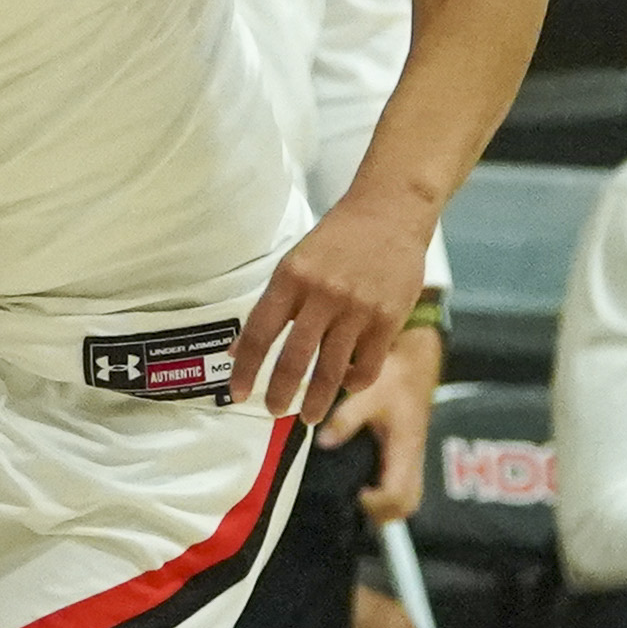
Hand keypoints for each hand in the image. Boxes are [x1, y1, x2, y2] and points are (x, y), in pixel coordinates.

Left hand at [230, 193, 429, 425]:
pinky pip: (367, 367)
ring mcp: (358, 309)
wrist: (390, 212)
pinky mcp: (388, 319)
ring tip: (309, 416)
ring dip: (317, 400)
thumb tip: (237, 350)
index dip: (245, 368)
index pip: (260, 332)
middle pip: (294, 358)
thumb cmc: (336, 240)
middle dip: (280, 393)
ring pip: (331, 371)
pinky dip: (353, 382)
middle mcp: (323, 295)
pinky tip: (346, 384)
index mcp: (292, 278)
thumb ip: (270, 307)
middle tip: (274, 411)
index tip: (236, 393)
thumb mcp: (294, 264)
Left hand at [315, 322, 441, 524]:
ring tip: (351, 494)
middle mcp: (412, 459)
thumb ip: (347, 417)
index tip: (354, 494)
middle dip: (381, 513)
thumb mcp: (369, 391)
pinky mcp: (404, 452)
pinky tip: (356, 480)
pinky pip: (398, 483)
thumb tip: (323, 442)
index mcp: (406, 448)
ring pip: (405, 497)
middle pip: (406, 506)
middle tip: (351, 501)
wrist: (416, 359)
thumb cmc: (396, 374)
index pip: (398, 495)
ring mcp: (410, 458)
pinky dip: (381, 490)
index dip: (376, 504)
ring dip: (382, 505)